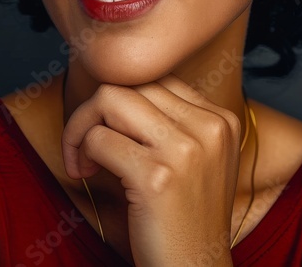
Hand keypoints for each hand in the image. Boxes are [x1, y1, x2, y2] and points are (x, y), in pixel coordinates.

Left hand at [61, 74, 241, 266]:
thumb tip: (117, 90)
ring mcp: (186, 151)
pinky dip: (80, 152)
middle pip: (131, 83)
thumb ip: (171, 122)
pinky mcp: (157, 177)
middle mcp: (209, 128)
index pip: (155, 79)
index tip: (108, 132)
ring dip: (81, 127)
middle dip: (93, 110)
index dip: (120, 102)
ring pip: (110, 99)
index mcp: (221, 120)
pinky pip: (99, 139)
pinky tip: (84, 173)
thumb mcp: (196, 161)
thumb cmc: (184, 220)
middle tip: (85, 147)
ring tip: (83, 158)